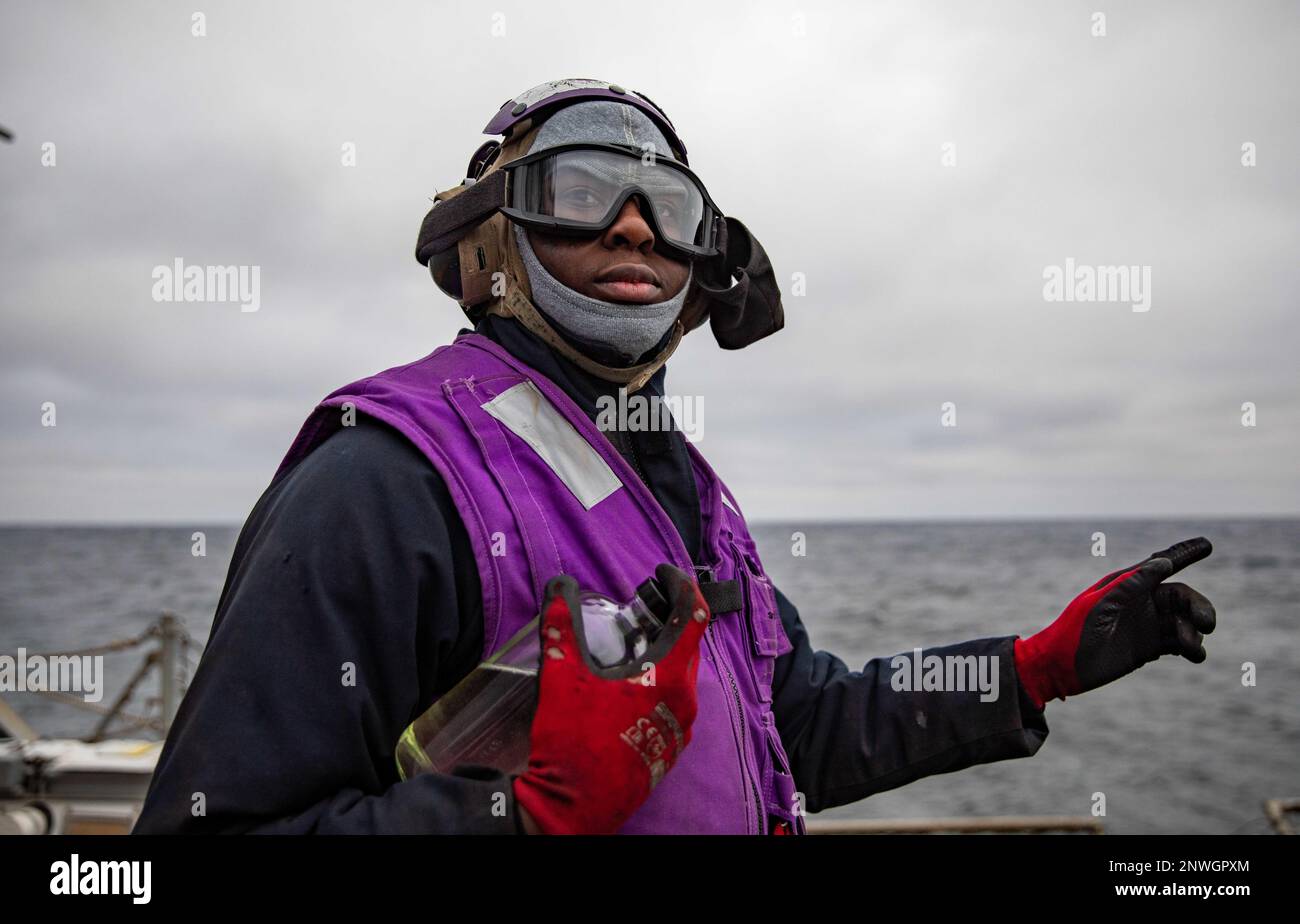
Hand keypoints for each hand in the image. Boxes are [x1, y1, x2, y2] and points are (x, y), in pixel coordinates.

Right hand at [512, 564, 709, 833]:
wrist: (571, 809)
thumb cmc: (572, 743)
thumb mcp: (561, 676)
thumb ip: (560, 627)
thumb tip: (558, 590)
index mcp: (669, 678)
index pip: (693, 617)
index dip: (683, 586)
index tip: (666, 575)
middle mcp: (685, 703)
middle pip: (687, 646)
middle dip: (666, 622)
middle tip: (639, 609)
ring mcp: (679, 731)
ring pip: (680, 678)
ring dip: (660, 656)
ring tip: (629, 647)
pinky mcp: (668, 751)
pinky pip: (672, 706)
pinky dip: (656, 686)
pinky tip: (625, 688)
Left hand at [1014, 537, 1216, 709]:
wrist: (1060, 667)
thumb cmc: (1074, 630)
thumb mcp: (1100, 605)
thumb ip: (1130, 585)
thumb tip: (1163, 562)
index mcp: (1127, 586)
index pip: (1161, 564)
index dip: (1184, 553)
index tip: (1208, 545)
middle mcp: (1141, 602)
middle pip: (1182, 597)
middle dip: (1199, 606)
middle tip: (1207, 623)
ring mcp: (1147, 625)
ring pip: (1184, 621)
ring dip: (1194, 632)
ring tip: (1190, 647)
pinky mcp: (1150, 648)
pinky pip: (1180, 644)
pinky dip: (1193, 648)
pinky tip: (1196, 655)